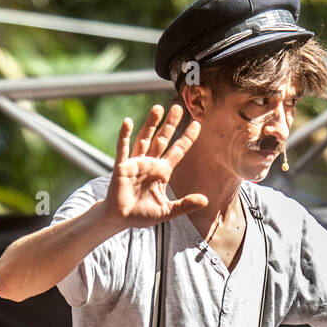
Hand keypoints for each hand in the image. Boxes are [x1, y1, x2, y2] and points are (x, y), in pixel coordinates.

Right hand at [105, 103, 208, 228]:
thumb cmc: (142, 215)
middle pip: (162, 139)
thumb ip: (185, 204)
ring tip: (158, 108)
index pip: (177, 151)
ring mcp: (136, 163)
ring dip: (150, 124)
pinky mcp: (121, 167)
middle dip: (170, 124)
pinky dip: (124, 136)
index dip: (187, 138)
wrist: (121, 219)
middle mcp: (150, 163)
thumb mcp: (167, 210)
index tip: (196, 124)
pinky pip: (123, 148)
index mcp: (162, 172)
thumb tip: (205, 201)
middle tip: (178, 107)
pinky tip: (128, 122)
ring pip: (145, 139)